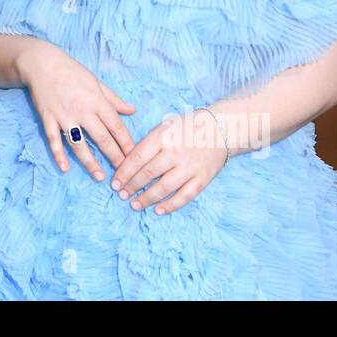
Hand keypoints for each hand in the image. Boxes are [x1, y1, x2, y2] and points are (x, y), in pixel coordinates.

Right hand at [14, 45, 137, 181]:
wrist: (42, 63)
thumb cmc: (71, 71)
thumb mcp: (96, 82)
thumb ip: (113, 99)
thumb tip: (132, 110)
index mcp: (96, 100)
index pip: (115, 126)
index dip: (126, 143)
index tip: (134, 157)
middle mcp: (82, 109)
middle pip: (101, 138)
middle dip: (114, 157)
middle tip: (123, 174)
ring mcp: (64, 115)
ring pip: (79, 143)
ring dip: (90, 162)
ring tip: (100, 177)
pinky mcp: (48, 118)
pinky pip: (54, 140)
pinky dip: (59, 155)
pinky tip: (65, 168)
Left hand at [110, 109, 228, 214]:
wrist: (221, 127)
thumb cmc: (187, 127)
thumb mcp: (165, 127)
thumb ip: (149, 143)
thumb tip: (128, 163)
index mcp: (163, 136)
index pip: (137, 157)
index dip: (124, 172)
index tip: (115, 183)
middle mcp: (175, 152)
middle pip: (148, 174)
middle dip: (132, 186)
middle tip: (121, 195)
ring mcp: (190, 167)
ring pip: (164, 187)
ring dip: (147, 198)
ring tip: (134, 204)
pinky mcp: (203, 178)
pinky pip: (185, 196)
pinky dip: (171, 205)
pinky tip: (158, 210)